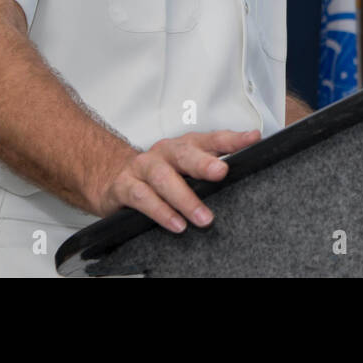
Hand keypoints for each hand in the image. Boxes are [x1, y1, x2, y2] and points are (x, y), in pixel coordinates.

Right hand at [89, 129, 260, 230]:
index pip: (211, 139)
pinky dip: (161, 212)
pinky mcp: (124, 186)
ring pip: (164, 178)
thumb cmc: (157, 173)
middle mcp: (164, 152)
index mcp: (184, 146)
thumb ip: (209, 168)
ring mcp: (143, 167)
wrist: (109, 176)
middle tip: (222, 173)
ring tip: (204, 218)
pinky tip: (176, 224)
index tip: (252, 139)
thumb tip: (244, 172)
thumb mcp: (184, 168)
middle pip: (184, 153)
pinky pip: (143, 198)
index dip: (232, 138)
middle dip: (204, 162)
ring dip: (185, 199)